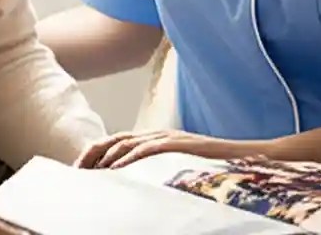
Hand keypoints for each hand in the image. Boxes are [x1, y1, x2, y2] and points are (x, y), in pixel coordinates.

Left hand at [76, 129, 266, 169]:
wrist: (243, 157)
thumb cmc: (212, 168)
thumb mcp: (178, 168)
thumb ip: (158, 170)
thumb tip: (136, 185)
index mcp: (156, 140)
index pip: (118, 142)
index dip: (97, 153)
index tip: (80, 170)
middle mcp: (159, 135)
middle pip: (117, 139)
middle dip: (94, 153)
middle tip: (77, 172)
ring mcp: (170, 138)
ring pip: (129, 142)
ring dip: (107, 156)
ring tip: (92, 171)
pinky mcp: (181, 145)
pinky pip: (150, 148)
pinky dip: (131, 157)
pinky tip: (118, 168)